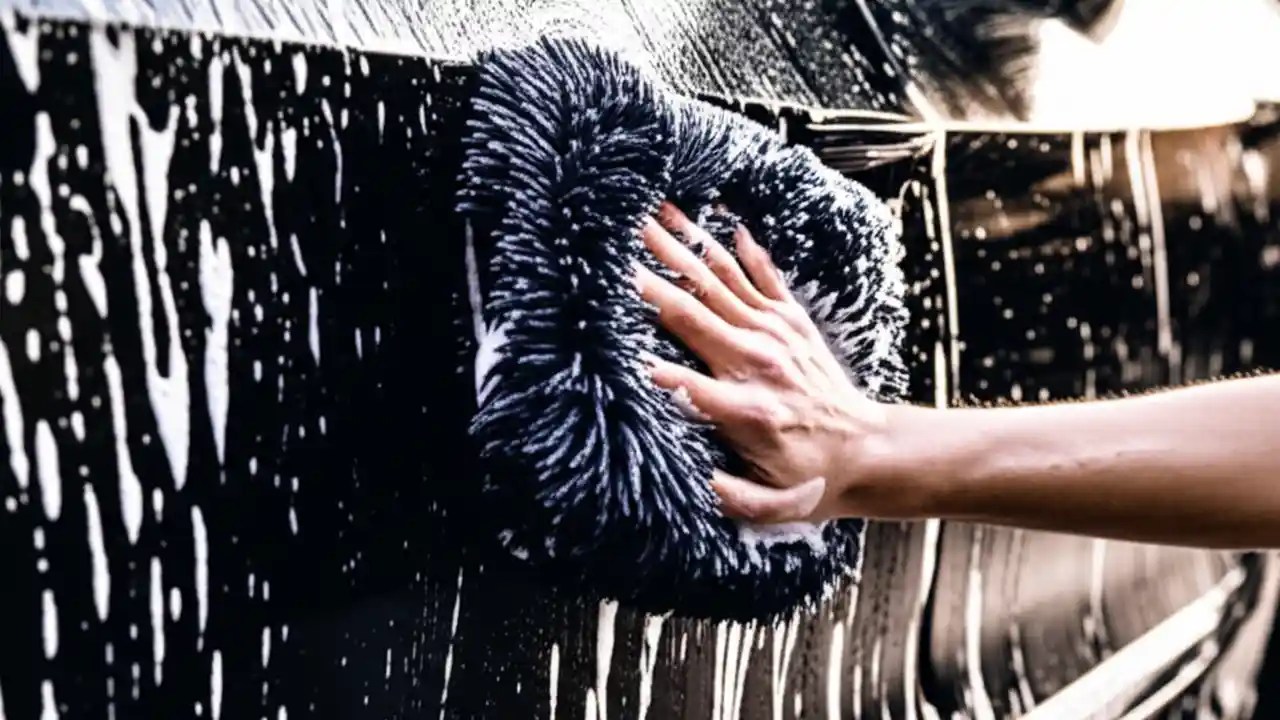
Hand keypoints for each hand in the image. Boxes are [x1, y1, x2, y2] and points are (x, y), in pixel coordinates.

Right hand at [635, 203, 896, 523]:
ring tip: (654, 212)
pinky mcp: (792, 320)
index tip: (610, 316)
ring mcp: (777, 334)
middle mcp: (759, 361)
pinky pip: (762, 274)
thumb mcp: (763, 502)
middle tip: (618, 236)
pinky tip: (718, 216)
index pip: (682, 378)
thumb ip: (720, 491)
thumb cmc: (805, 480)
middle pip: (693, 309)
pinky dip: (740, 245)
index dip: (643, 354)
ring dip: (685, 245)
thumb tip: (677, 475)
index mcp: (745, 409)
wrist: (867, 451)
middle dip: (653, 272)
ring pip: (721, 279)